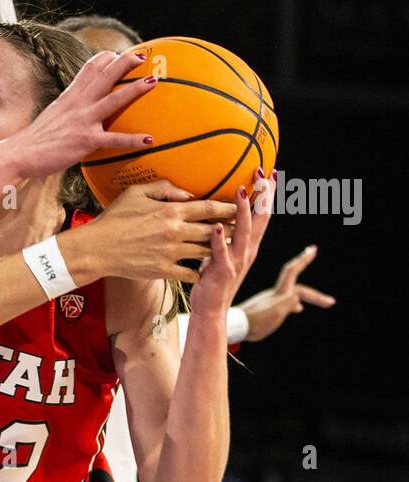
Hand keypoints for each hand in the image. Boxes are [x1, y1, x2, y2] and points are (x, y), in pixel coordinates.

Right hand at [5, 49, 162, 179]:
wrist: (20, 154)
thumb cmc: (36, 140)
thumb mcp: (53, 116)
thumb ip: (68, 109)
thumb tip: (77, 111)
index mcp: (70, 97)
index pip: (89, 69)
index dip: (105, 59)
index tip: (118, 54)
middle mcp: (78, 104)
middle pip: (105, 76)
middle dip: (124, 63)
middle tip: (143, 56)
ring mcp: (83, 121)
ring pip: (114, 100)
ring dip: (135, 89)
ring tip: (153, 81)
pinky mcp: (86, 140)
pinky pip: (114, 139)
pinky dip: (133, 139)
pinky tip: (149, 140)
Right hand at [74, 179, 236, 284]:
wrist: (96, 249)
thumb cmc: (113, 219)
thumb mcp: (135, 194)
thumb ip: (164, 189)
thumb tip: (187, 193)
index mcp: (170, 211)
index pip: (209, 208)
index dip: (229, 208)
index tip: (241, 207)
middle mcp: (175, 232)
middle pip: (214, 231)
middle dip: (230, 229)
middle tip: (242, 228)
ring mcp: (171, 253)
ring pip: (206, 252)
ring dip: (218, 251)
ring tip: (227, 249)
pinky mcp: (164, 270)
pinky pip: (191, 273)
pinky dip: (199, 271)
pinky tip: (204, 270)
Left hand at [189, 170, 274, 315]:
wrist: (211, 310)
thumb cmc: (213, 279)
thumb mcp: (222, 253)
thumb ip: (225, 236)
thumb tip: (219, 216)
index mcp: (249, 245)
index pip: (262, 214)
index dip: (267, 194)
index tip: (270, 172)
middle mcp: (247, 250)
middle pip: (260, 219)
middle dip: (263, 194)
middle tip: (262, 171)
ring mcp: (237, 261)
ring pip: (244, 232)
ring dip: (243, 211)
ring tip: (241, 191)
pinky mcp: (223, 272)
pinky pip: (222, 254)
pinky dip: (220, 240)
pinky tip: (217, 227)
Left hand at [239, 244, 334, 340]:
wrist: (235, 327)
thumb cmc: (254, 322)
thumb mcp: (275, 313)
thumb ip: (287, 303)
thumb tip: (298, 300)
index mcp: (279, 293)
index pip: (292, 271)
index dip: (303, 259)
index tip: (313, 249)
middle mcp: (275, 295)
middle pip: (300, 290)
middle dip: (315, 295)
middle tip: (331, 302)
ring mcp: (270, 301)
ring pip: (293, 296)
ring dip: (306, 298)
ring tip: (320, 301)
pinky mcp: (265, 309)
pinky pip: (285, 303)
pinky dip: (294, 304)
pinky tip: (297, 309)